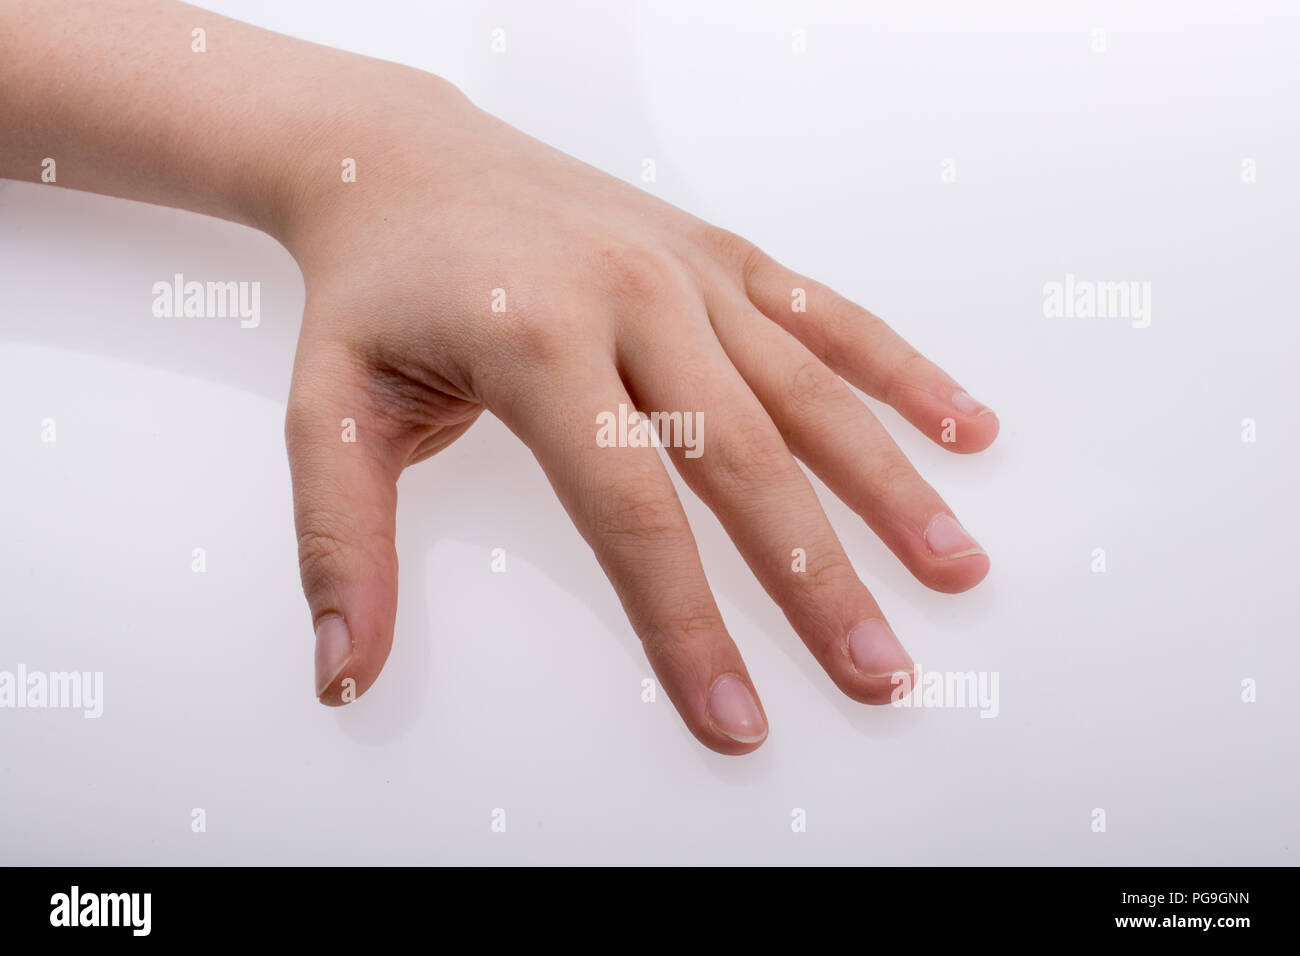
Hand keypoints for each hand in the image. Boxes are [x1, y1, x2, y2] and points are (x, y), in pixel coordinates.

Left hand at [280, 71, 998, 753]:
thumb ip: (338, 546)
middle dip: (819, 582)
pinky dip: (898, 370)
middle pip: (746, 462)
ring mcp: (684, 268)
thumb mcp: (324, 410)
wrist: (398, 157)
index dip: (689, 628)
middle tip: (880, 673)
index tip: (736, 721)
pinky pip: (825, 313)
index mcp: (538, 342)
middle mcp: (631, 298)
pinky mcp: (716, 251)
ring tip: (956, 568)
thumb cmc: (371, 287)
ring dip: (891, 484)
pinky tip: (963, 426)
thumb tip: (345, 675)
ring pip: (809, 390)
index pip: (630, 515)